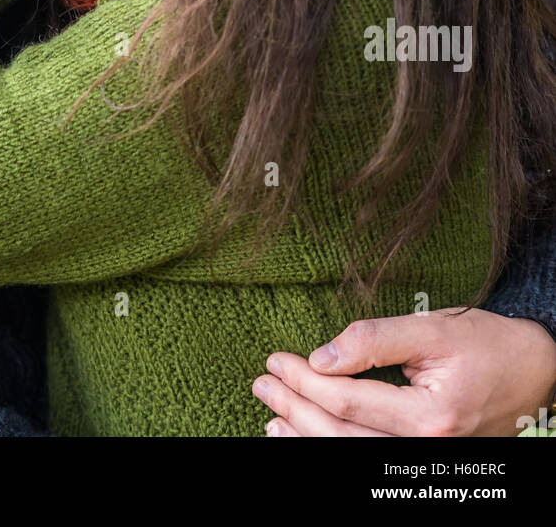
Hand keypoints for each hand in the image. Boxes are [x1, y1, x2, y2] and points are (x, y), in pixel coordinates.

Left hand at [252, 308, 555, 436]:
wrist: (536, 374)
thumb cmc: (489, 346)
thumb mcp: (433, 329)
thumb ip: (377, 339)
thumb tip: (323, 355)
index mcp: (429, 417)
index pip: (348, 402)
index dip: (305, 381)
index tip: (276, 360)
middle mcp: (425, 449)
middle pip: (342, 434)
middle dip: (295, 408)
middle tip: (261, 384)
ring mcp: (424, 461)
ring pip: (351, 453)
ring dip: (306, 435)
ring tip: (272, 416)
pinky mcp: (424, 458)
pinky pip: (369, 456)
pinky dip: (333, 445)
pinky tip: (308, 435)